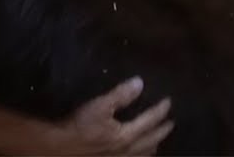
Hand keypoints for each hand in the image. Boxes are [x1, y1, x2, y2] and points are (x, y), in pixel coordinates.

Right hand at [49, 77, 173, 155]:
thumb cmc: (80, 126)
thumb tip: (140, 83)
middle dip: (161, 132)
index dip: (160, 111)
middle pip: (150, 142)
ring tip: (157, 143)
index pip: (149, 121)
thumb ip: (120, 95)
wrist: (61, 149)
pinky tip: (136, 156)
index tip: (168, 102)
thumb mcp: (99, 106)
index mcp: (126, 135)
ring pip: (142, 156)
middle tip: (171, 124)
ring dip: (152, 147)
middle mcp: (127, 151)